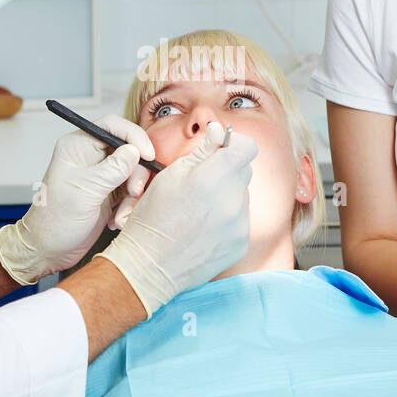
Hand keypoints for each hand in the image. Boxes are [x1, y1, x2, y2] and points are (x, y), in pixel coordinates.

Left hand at [0, 115, 156, 284]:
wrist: (48, 250)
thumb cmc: (54, 222)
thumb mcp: (86, 193)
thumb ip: (113, 170)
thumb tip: (134, 151)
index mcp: (77, 146)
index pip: (112, 126)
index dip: (133, 136)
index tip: (148, 155)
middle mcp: (89, 156)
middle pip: (128, 150)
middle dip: (135, 173)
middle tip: (133, 193)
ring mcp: (100, 174)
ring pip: (133, 172)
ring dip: (133, 195)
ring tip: (121, 215)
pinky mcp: (108, 192)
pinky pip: (130, 191)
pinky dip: (129, 206)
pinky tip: (117, 220)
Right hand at [100, 121, 256, 316]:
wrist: (150, 265)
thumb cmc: (154, 217)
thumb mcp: (171, 175)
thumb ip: (202, 150)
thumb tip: (218, 131)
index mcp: (215, 177)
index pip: (247, 148)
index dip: (234, 144)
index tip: (220, 149)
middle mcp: (233, 200)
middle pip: (244, 172)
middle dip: (227, 170)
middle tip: (201, 182)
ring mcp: (240, 225)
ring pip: (242, 196)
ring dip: (227, 195)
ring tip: (199, 209)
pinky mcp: (241, 243)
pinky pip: (241, 220)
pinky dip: (227, 219)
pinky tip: (204, 227)